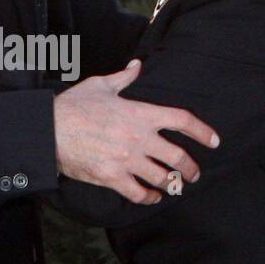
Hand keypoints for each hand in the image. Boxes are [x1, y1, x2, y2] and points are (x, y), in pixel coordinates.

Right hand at [53, 59, 219, 203]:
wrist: (49, 129)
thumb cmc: (74, 106)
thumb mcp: (101, 85)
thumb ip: (124, 77)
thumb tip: (137, 66)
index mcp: (140, 113)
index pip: (182, 120)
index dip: (203, 131)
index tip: (214, 141)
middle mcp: (139, 138)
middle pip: (178, 156)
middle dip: (190, 168)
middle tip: (194, 174)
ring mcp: (127, 159)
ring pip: (162, 177)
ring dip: (172, 184)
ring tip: (175, 187)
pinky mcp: (113, 177)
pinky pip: (139, 193)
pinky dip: (149, 197)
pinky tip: (152, 197)